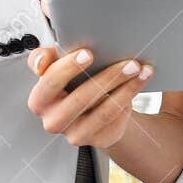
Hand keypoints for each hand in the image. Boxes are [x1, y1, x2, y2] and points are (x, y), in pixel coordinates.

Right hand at [26, 45, 151, 147]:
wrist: (93, 109)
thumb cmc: (76, 82)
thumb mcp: (60, 65)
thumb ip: (48, 54)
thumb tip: (44, 42)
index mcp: (40, 98)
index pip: (48, 82)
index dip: (67, 68)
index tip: (88, 52)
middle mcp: (52, 119)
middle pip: (80, 98)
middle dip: (108, 77)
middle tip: (129, 62)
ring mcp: (73, 133)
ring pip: (103, 110)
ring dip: (126, 87)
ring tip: (141, 70)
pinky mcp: (95, 140)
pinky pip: (114, 119)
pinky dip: (129, 99)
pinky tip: (139, 84)